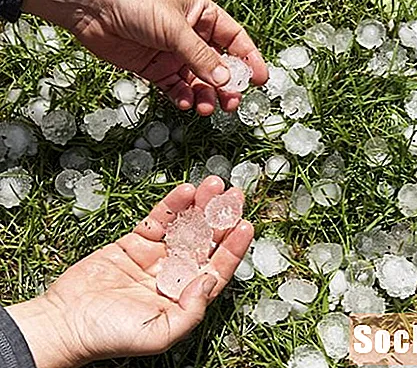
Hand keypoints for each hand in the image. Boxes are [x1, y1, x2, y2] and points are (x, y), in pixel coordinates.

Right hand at [7, 176, 252, 367]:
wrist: (65, 323)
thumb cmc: (111, 336)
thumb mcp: (160, 333)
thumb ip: (191, 310)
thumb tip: (210, 280)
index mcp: (185, 296)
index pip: (217, 267)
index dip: (233, 247)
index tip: (246, 225)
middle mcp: (175, 274)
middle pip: (205, 242)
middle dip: (222, 219)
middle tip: (236, 196)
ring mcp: (155, 257)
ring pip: (185, 226)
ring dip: (200, 206)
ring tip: (215, 185)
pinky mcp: (134, 243)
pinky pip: (158, 220)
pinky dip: (172, 206)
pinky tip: (186, 191)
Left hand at [22, 0, 267, 114]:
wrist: (88, 6)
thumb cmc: (133, 0)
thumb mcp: (174, 27)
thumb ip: (201, 56)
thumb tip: (225, 81)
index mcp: (202, 15)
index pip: (235, 39)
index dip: (249, 59)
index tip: (260, 80)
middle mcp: (191, 36)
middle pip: (218, 65)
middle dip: (227, 85)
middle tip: (231, 102)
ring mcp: (173, 54)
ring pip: (199, 81)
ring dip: (205, 95)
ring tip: (206, 108)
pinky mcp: (154, 69)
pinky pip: (176, 88)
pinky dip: (183, 98)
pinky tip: (185, 103)